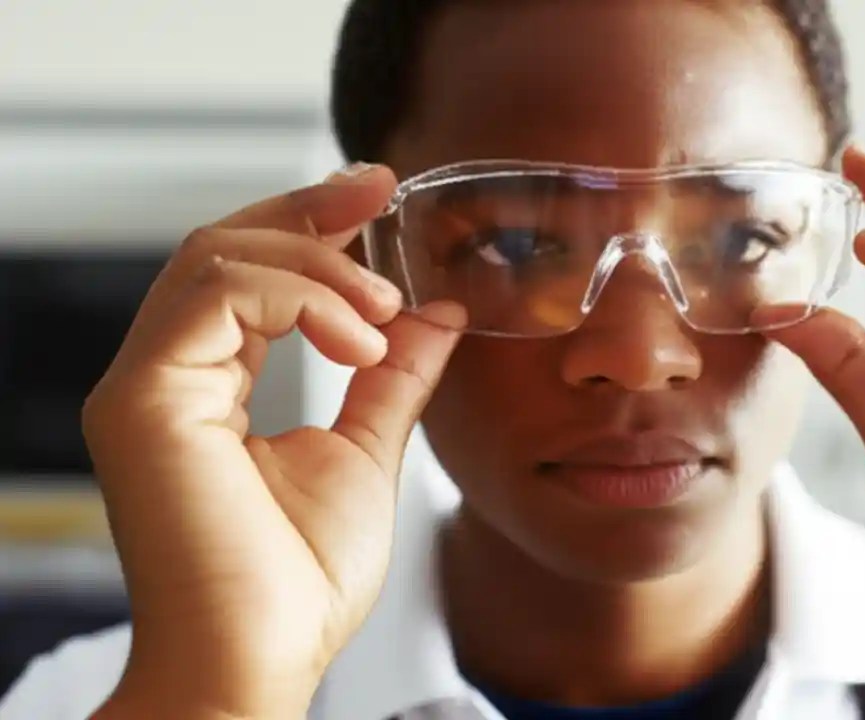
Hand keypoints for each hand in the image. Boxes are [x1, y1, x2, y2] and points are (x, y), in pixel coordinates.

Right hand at [84, 164, 464, 718]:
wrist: (261, 660)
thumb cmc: (299, 582)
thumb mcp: (365, 452)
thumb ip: (391, 377)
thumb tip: (435, 316)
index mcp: (207, 387)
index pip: (247, 275)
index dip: (310, 224)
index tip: (379, 192)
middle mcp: (166, 377)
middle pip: (222, 245)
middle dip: (308, 209)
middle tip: (380, 186)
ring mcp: (147, 385)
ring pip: (218, 257)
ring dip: (319, 267)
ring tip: (383, 312)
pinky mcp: (145, 399)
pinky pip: (220, 295)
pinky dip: (302, 299)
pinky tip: (358, 342)